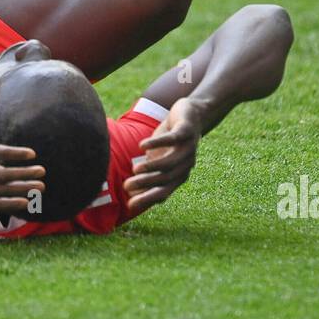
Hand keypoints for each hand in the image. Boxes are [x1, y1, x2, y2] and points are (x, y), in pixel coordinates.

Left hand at [0, 106, 45, 214]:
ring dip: (25, 174)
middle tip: (41, 188)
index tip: (26, 203)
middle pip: (0, 190)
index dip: (9, 206)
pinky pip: (1, 153)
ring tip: (41, 171)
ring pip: (3, 175)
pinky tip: (31, 153)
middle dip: (24, 190)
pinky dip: (18, 155)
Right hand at [124, 97, 201, 212]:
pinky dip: (157, 143)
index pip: (164, 192)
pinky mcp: (186, 131)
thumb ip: (150, 173)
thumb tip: (130, 192)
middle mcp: (185, 165)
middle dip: (146, 184)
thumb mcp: (158, 159)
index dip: (148, 199)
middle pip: (167, 179)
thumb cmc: (170, 141)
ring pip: (170, 162)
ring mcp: (188, 148)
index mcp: (179, 175)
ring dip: (152, 167)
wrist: (191, 114)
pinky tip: (142, 146)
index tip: (129, 204)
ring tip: (135, 168)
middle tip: (127, 185)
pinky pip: (172, 139)